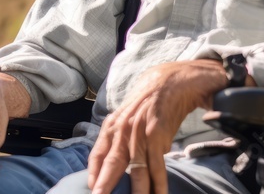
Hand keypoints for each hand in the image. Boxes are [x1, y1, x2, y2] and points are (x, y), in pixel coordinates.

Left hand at [87, 60, 239, 193]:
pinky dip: (158, 182)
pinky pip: (157, 164)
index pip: (98, 152)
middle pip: (112, 163)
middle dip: (106, 184)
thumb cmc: (149, 102)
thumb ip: (122, 138)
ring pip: (136, 168)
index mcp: (113, 125)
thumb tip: (119, 163)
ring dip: (137, 190)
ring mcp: (140, 131)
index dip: (94, 171)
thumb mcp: (129, 117)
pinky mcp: (157, 133)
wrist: (172, 80)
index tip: (91, 187)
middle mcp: (123, 128)